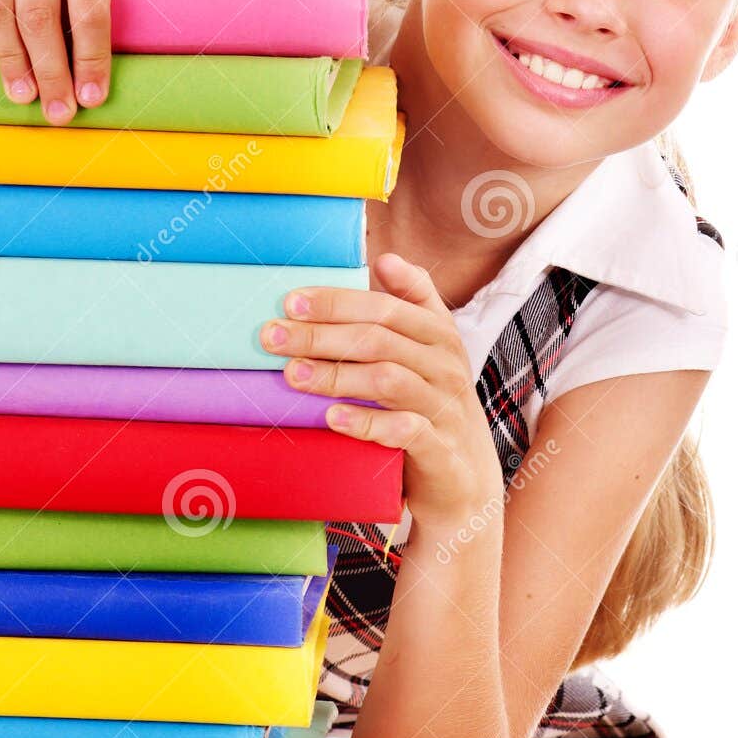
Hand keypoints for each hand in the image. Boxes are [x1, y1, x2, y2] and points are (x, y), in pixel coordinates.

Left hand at [262, 252, 503, 530]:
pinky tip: (333, 418)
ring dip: (336, 375)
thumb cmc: (432, 404)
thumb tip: (385, 258)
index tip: (291, 301)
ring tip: (293, 374)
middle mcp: (444, 365)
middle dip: (322, 335)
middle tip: (273, 337)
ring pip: (388, 380)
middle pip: (379, 340)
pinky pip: (404, 430)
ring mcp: (444, 407)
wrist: (465, 478)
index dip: (338, 302)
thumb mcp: (429, 351)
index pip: (385, 307)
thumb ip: (412, 302)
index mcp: (438, 334)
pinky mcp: (440, 448)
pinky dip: (367, 422)